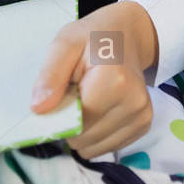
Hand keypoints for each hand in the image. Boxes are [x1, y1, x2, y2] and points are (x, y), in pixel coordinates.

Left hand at [31, 1, 158, 158]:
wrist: (127, 35)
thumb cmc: (93, 38)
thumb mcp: (64, 44)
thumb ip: (49, 75)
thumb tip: (39, 109)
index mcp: (114, 80)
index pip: (76, 123)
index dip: (59, 115)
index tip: (60, 95)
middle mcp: (134, 102)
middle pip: (84, 139)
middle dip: (72, 122)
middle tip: (75, 93)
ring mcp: (142, 115)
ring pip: (94, 148)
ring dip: (84, 130)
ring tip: (88, 100)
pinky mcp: (144, 125)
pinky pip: (107, 147)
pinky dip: (97, 134)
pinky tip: (100, 109)